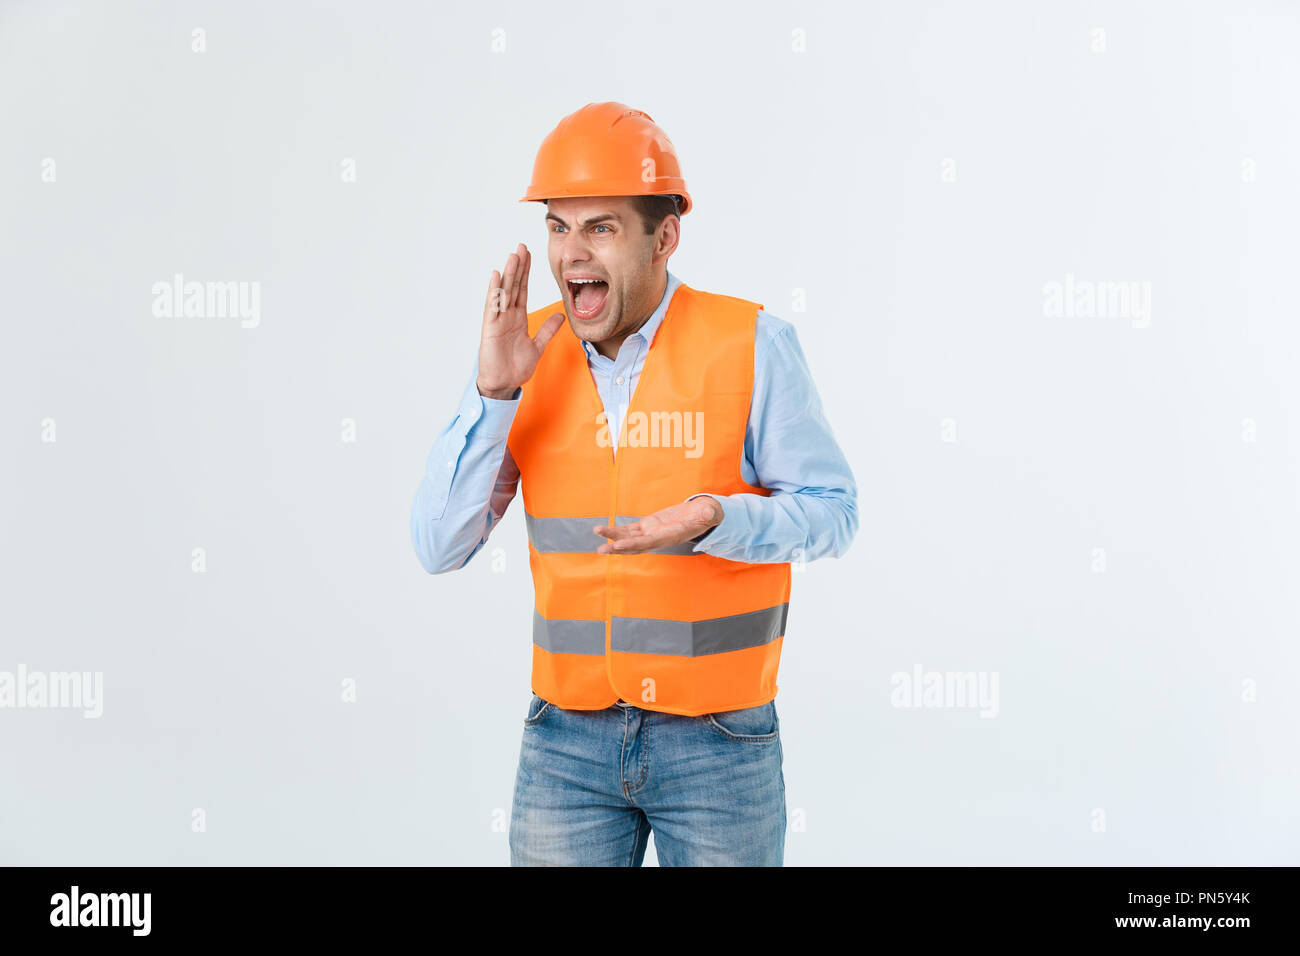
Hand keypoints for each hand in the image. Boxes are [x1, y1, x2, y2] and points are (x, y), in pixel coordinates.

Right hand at [477, 243, 564, 398]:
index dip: (526, 272)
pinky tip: (496, 276)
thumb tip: (561, 316)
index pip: (523, 289)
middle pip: (514, 285)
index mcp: (518, 317)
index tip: (529, 255)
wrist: (503, 384)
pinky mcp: (490, 328)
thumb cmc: (515, 367)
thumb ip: (548, 330)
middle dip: (518, 266)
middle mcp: (507, 315)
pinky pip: (493, 306)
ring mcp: (498, 320)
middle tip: (522, 246)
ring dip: (508, 273)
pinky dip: (494, 291)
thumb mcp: (537, 346)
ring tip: (513, 255)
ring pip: (504, 292)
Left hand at [593, 497, 723, 554]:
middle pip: (635, 546)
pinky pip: (629, 530)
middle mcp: (658, 538)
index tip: (618, 546)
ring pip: (629, 538)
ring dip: (613, 538)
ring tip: (596, 533)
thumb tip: (708, 512)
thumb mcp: (709, 513)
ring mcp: (651, 533)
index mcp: (670, 536)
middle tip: (601, 549)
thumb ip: (708, 514)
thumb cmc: (706, 514)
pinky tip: (603, 530)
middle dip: (618, 548)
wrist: (701, 516)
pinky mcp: (648, 526)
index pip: (649, 543)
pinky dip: (616, 530)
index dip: (633, 545)